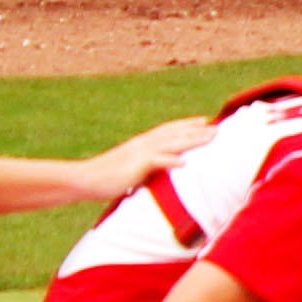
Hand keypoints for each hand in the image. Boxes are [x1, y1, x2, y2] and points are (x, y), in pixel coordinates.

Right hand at [81, 116, 217, 200]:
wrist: (83, 180)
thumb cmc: (106, 179)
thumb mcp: (131, 170)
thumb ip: (146, 169)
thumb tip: (159, 172)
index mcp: (141, 144)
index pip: (168, 130)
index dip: (187, 124)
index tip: (204, 121)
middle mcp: (142, 144)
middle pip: (174, 133)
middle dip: (196, 130)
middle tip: (218, 128)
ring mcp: (138, 154)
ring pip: (170, 143)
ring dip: (192, 140)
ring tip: (210, 138)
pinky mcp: (133, 167)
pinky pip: (155, 162)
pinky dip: (170, 161)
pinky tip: (184, 162)